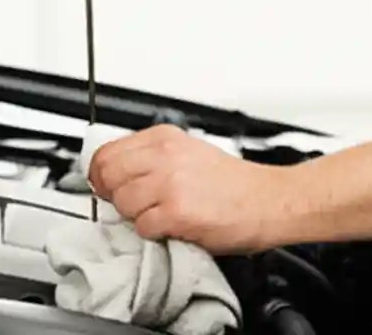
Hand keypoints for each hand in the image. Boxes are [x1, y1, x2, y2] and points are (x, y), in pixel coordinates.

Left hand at [88, 124, 285, 253]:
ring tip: (160, 216)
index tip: (106, 186)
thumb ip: (153, 158)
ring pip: (122, 204)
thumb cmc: (236, 184)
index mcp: (165, 138)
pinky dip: (153, 234)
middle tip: (131, 205)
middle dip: (113, 196)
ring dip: (136, 217)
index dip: (101, 174)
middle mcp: (165, 156)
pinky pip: (142, 227)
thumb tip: (117, 173)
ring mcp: (170, 184)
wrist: (270, 201)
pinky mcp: (178, 213)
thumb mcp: (190, 153)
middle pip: (107, 176)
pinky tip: (172, 227)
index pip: (106, 152)